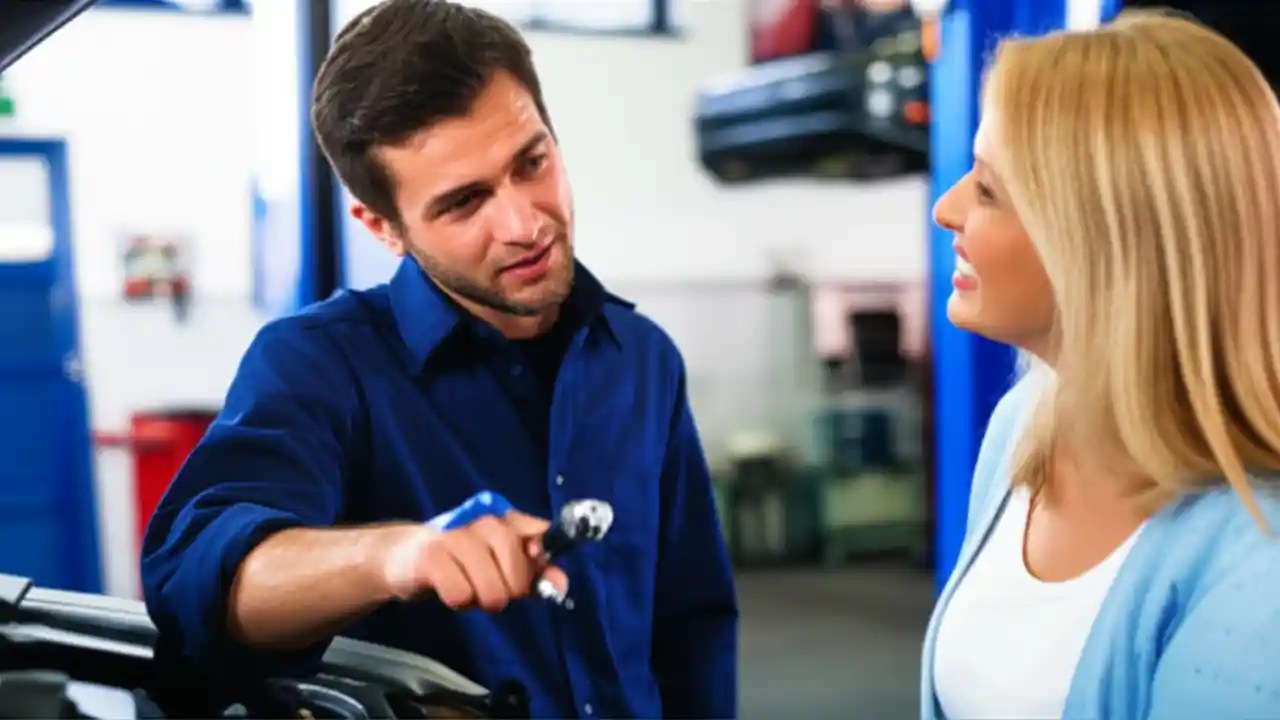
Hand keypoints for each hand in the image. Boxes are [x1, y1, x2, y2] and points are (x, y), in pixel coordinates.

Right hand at [380, 511, 568, 611]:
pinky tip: (448, 591)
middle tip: (494, 595)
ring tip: (468, 591)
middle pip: (516, 564)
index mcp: (506, 523)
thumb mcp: (501, 569)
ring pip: (491, 586)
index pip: (539, 532)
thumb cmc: (462, 564)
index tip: (539, 563)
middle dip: (510, 590)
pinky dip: (458, 601)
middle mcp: (483, 523)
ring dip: (482, 600)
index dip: (544, 552)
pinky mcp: (431, 555)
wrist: (404, 557)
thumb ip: (534, 575)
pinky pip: (460, 593)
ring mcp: (456, 537)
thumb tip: (561, 583)